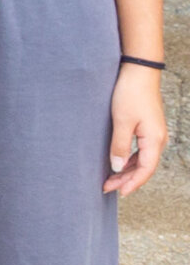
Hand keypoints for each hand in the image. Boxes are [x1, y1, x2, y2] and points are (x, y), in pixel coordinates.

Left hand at [107, 63, 169, 194]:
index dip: (132, 183)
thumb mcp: (122, 121)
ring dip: (126, 170)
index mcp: (154, 140)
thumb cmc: (130, 94)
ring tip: (109, 179)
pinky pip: (140, 150)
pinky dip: (129, 158)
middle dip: (126, 179)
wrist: (139, 71)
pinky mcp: (147, 127)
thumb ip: (120, 145)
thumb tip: (117, 167)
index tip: (119, 193)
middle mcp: (157, 139)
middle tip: (107, 188)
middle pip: (143, 167)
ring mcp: (153, 134)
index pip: (145, 169)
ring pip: (141, 159)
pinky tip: (117, 162)